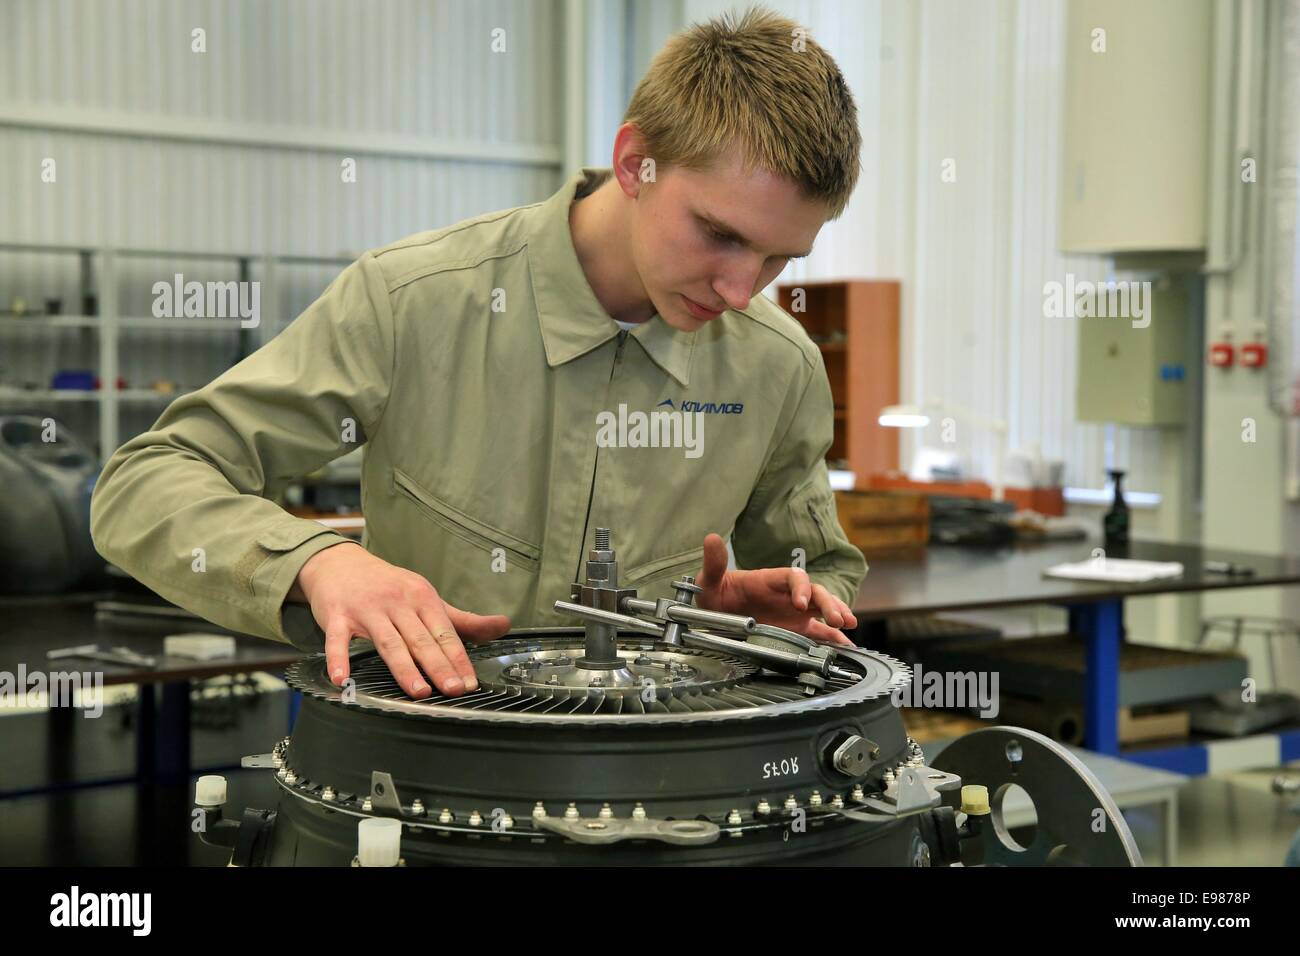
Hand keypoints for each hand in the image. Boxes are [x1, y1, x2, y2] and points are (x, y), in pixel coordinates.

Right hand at [289, 542, 510, 697]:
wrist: (340, 564)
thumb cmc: (389, 586)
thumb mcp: (426, 598)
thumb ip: (462, 620)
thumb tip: (503, 626)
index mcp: (422, 598)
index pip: (444, 633)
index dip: (458, 658)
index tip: (469, 682)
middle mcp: (397, 602)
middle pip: (421, 639)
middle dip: (438, 665)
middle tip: (453, 690)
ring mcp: (367, 609)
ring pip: (389, 642)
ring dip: (404, 667)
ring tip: (418, 691)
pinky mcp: (337, 616)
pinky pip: (338, 640)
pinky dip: (339, 659)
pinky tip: (342, 679)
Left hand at [694, 533, 856, 644]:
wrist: (715, 613)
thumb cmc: (715, 594)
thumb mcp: (709, 580)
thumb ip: (714, 563)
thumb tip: (711, 539)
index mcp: (770, 580)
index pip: (794, 577)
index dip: (800, 588)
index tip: (800, 604)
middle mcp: (787, 595)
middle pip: (815, 592)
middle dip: (829, 603)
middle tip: (837, 619)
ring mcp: (794, 612)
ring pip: (823, 610)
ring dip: (837, 615)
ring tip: (849, 626)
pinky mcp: (796, 629)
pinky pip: (819, 633)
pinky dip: (834, 639)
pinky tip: (847, 647)